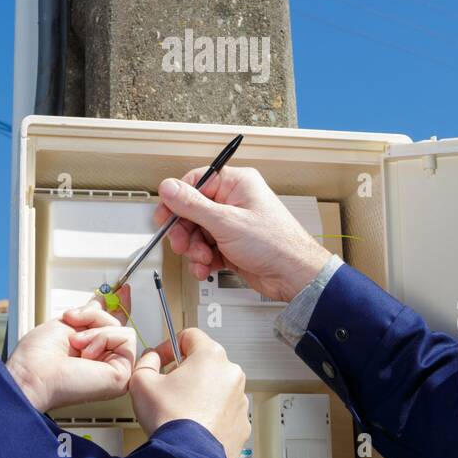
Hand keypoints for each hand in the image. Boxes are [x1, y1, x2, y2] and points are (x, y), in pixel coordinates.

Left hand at [8, 292, 135, 413]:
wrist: (33, 374)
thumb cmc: (38, 357)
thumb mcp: (67, 323)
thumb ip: (91, 314)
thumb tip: (104, 300)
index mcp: (90, 348)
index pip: (113, 326)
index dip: (119, 305)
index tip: (123, 289)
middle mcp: (104, 359)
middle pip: (117, 323)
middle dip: (93, 315)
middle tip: (73, 320)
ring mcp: (114, 367)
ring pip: (123, 329)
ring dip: (95, 330)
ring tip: (77, 344)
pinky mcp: (123, 374)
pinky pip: (126, 337)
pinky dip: (103, 338)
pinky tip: (87, 353)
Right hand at [129, 328, 248, 457]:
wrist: (187, 457)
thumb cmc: (169, 419)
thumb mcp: (141, 381)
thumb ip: (145, 361)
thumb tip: (151, 359)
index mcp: (210, 356)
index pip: (190, 335)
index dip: (170, 345)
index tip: (161, 359)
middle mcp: (231, 373)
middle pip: (205, 362)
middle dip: (186, 371)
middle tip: (169, 387)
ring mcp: (240, 399)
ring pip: (217, 387)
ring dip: (201, 393)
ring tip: (182, 409)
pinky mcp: (242, 421)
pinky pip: (225, 410)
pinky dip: (212, 414)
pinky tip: (195, 423)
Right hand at [153, 166, 333, 301]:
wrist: (293, 276)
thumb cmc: (275, 244)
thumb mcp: (226, 222)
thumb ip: (193, 205)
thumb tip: (169, 188)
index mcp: (237, 184)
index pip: (196, 182)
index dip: (177, 199)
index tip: (164, 215)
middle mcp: (234, 201)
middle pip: (193, 211)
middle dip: (185, 231)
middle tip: (182, 244)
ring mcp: (233, 224)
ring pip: (198, 232)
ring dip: (194, 249)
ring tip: (202, 258)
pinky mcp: (232, 244)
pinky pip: (207, 248)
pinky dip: (203, 260)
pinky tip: (207, 267)